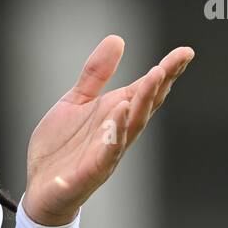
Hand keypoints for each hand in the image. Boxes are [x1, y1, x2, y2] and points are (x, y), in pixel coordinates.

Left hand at [22, 36, 193, 225]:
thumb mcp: (77, 101)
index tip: (186, 52)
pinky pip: (103, 157)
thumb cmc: (62, 146)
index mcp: (116, 114)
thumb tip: (118, 39)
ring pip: (128, 131)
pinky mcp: (88, 173)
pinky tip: (115, 123)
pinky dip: (110, 142)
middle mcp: (117, 133)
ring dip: (137, 110)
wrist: (41, 188)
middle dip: (156, 87)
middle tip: (168, 65)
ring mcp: (105, 154)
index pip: (146, 91)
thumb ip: (97, 74)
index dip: (166, 72)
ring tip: (145, 85)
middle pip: (143, 109)